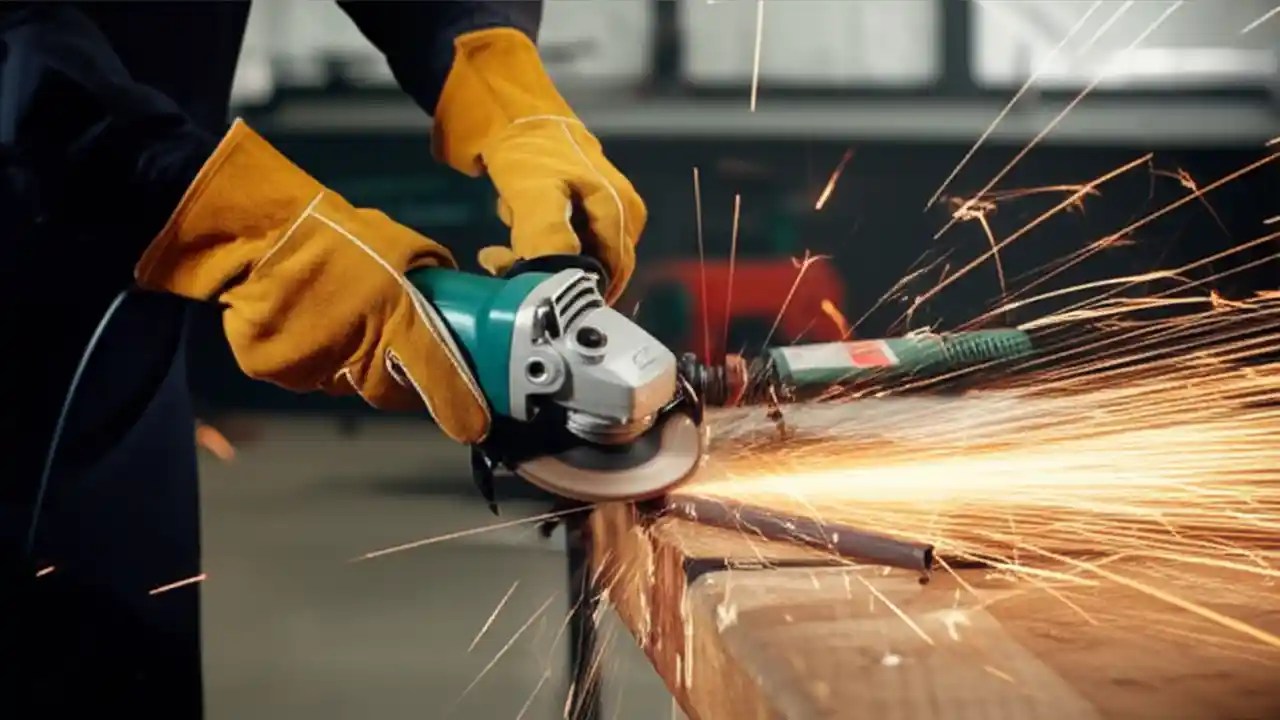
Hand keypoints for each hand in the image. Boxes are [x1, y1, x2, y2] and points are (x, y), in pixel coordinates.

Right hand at [135, 120, 489, 443]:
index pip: (437, 374)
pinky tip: (302, 324)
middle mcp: (360, 353)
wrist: (258, 234)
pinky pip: (302, 374)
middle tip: (386, 350)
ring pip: (343, 384)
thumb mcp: (395, 242)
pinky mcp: (280, 372)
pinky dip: (306, 358)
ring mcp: (317, 368)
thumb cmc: (334, 235)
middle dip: (394, 381)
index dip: (458, 405)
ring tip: (335, 322)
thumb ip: (427, 273)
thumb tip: (450, 293)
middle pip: (387, 393)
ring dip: (346, 367)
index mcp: (397, 319)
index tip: (473, 427)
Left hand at [432, 29, 645, 302]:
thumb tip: (560, 284)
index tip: (532, 290)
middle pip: (589, 266)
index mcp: (622, 212)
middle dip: (546, 271)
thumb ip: (550, 241)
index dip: (572, 287)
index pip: (610, 274)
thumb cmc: (527, 147)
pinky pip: (557, 238)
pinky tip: (508, 223)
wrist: (506, 103)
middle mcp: (619, 214)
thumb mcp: (536, 195)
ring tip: (497, 250)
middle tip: (504, 266)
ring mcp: (598, 209)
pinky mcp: (575, 204)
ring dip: (531, 257)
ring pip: (569, 255)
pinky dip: (529, 240)